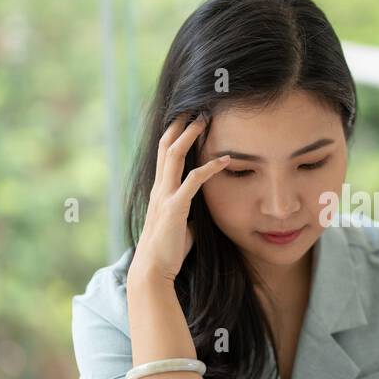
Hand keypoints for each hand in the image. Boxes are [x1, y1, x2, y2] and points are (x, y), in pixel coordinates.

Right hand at [128, 113, 233, 285]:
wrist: (153, 270)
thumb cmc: (168, 250)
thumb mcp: (183, 227)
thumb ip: (190, 215)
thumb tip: (202, 215)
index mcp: (160, 190)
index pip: (166, 154)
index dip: (176, 134)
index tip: (189, 119)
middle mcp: (159, 188)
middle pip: (167, 146)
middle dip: (180, 125)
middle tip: (197, 107)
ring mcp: (165, 196)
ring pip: (175, 155)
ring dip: (190, 135)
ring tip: (205, 120)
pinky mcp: (174, 208)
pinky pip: (193, 181)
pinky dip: (210, 168)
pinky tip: (225, 159)